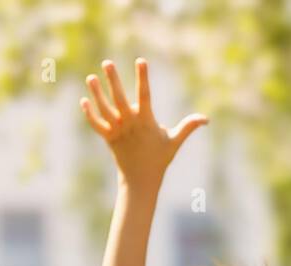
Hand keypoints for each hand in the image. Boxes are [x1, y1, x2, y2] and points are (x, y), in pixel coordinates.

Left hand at [80, 58, 207, 189]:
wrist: (140, 179)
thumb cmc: (159, 158)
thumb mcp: (174, 141)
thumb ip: (188, 127)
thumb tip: (207, 119)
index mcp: (146, 121)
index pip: (144, 94)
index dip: (143, 77)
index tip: (141, 60)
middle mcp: (130, 124)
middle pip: (119, 98)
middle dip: (113, 80)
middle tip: (107, 62)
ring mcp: (117, 131)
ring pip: (104, 109)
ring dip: (97, 94)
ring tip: (91, 78)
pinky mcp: (109, 139)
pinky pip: (97, 124)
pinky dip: (90, 114)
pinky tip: (84, 101)